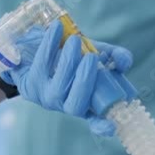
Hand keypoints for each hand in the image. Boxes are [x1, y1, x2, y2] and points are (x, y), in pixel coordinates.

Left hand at [2, 21, 132, 135]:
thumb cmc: (70, 56)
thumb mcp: (94, 54)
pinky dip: (50, 45)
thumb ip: (114, 56)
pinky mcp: (28, 84)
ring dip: (68, 62)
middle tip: (92, 57)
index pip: (95, 121)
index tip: (112, 126)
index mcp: (85, 104)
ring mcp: (46, 97)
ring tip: (75, 40)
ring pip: (58, 87)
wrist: (32, 51)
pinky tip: (56, 29)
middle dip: (85, 80)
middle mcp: (66, 105)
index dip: (102, 125)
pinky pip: (41, 65)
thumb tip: (125, 61)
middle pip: (76, 104)